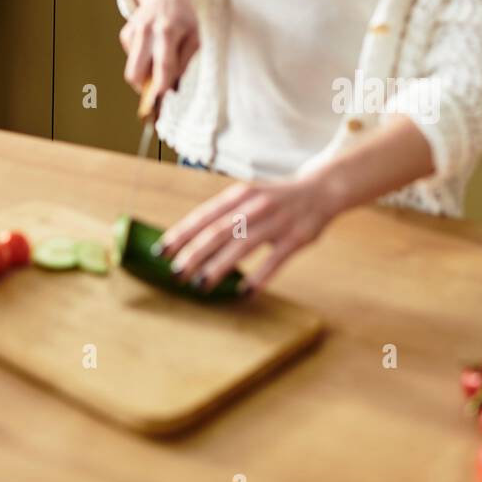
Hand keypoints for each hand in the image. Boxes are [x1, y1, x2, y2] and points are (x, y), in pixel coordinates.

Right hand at [119, 0, 199, 104]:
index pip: (163, 65)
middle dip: (143, 88)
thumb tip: (169, 88)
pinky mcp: (125, 34)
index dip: (160, 86)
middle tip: (156, 92)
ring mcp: (133, 32)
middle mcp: (147, 30)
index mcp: (168, 30)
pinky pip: (132, 60)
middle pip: (136, 71)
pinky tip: (152, 49)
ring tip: (159, 63)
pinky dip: (142, 61)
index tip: (160, 100)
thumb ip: (183, 63)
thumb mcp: (194, 38)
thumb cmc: (184, 20)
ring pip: (132, 69)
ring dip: (145, 75)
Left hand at [157, 170, 337, 293]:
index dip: (181, 233)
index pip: (203, 215)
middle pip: (218, 231)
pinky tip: (243, 292)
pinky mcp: (296, 238)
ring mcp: (276, 222)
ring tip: (200, 284)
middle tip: (175, 273)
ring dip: (219, 266)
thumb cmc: (275, 198)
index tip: (160, 251)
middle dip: (194, 253)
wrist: (321, 189)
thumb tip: (189, 240)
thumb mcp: (247, 197)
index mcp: (239, 194)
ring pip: (242, 245)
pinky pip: (275, 260)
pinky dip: (258, 276)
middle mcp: (254, 205)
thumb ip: (223, 215)